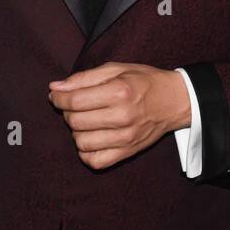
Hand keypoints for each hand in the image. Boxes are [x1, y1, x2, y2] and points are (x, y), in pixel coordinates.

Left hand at [48, 62, 189, 170]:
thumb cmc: (144, 81)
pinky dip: (86, 152)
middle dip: (67, 112)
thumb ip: (84, 78)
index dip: (58, 98)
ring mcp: (126, 137)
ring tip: (86, 121)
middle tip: (75, 105)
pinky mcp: (128, 152)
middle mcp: (123, 116)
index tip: (56, 95)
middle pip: (75, 122)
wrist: (174, 101)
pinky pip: (95, 161)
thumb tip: (54, 87)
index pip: (75, 101)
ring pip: (81, 142)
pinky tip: (92, 138)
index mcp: (120, 91)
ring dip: (76, 131)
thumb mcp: (116, 69)